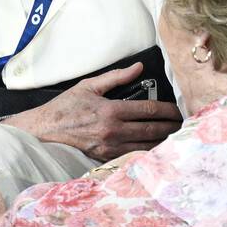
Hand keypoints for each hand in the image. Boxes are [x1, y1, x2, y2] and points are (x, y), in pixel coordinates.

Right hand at [5, 63, 182, 161]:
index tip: (179, 110)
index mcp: (111, 110)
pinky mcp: (104, 159)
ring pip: (145, 147)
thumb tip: (139, 67)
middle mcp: (112, 131)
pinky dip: (147, 153)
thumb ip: (116, 77)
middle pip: (151, 130)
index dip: (168, 110)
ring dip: (163, 142)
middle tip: (185, 125)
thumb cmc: (64, 107)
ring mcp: (108, 147)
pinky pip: (131, 156)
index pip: (148, 110)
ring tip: (177, 137)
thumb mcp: (88, 86)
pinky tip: (158, 150)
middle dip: (171, 127)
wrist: (41, 132)